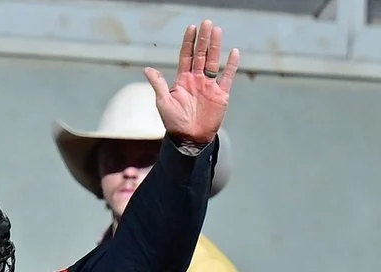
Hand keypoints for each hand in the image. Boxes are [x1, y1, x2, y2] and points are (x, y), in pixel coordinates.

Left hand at [144, 20, 238, 148]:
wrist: (190, 139)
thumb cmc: (174, 122)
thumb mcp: (163, 102)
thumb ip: (158, 84)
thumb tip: (147, 69)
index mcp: (183, 79)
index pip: (186, 55)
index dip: (188, 42)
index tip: (192, 27)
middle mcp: (196, 79)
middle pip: (200, 54)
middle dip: (203, 39)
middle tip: (206, 23)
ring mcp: (209, 86)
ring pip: (213, 61)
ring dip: (215, 46)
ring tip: (217, 31)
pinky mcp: (221, 95)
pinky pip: (227, 77)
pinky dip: (231, 65)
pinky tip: (234, 52)